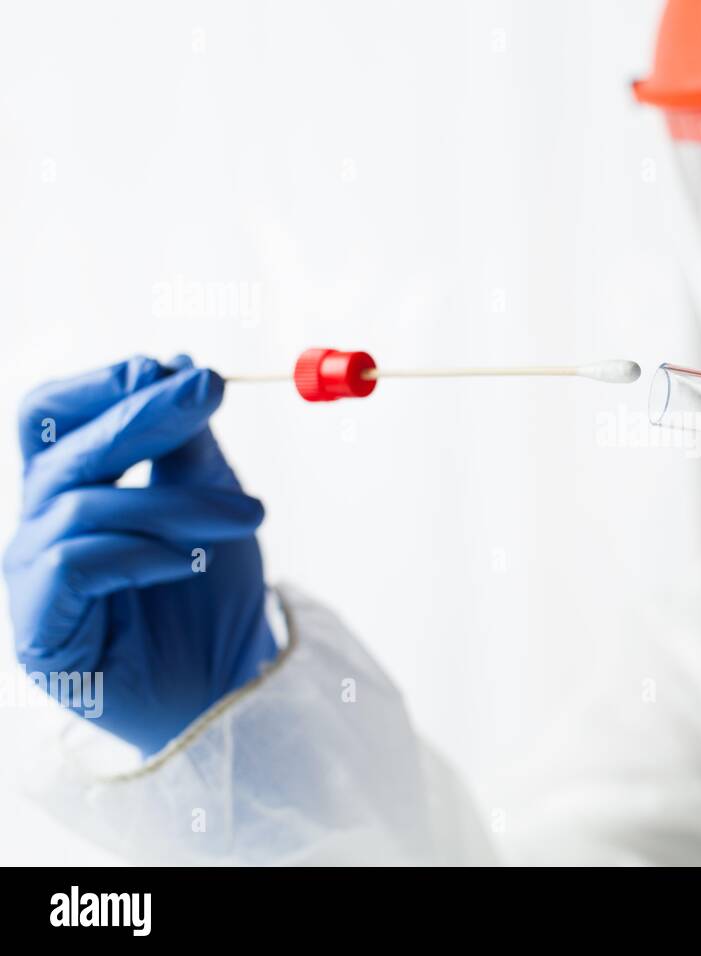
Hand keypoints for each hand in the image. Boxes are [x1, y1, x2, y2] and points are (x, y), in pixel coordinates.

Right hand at [4, 355, 276, 754]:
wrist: (223, 686)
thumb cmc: (211, 596)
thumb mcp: (213, 503)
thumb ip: (190, 444)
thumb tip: (180, 366)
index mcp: (73, 487)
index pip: (55, 414)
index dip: (107, 382)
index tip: (184, 369)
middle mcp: (40, 525)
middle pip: (62, 445)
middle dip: (140, 412)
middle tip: (209, 390)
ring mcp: (32, 578)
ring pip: (84, 504)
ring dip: (178, 500)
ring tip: (252, 514)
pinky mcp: (40, 629)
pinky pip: (74, 565)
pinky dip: (141, 552)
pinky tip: (191, 562)